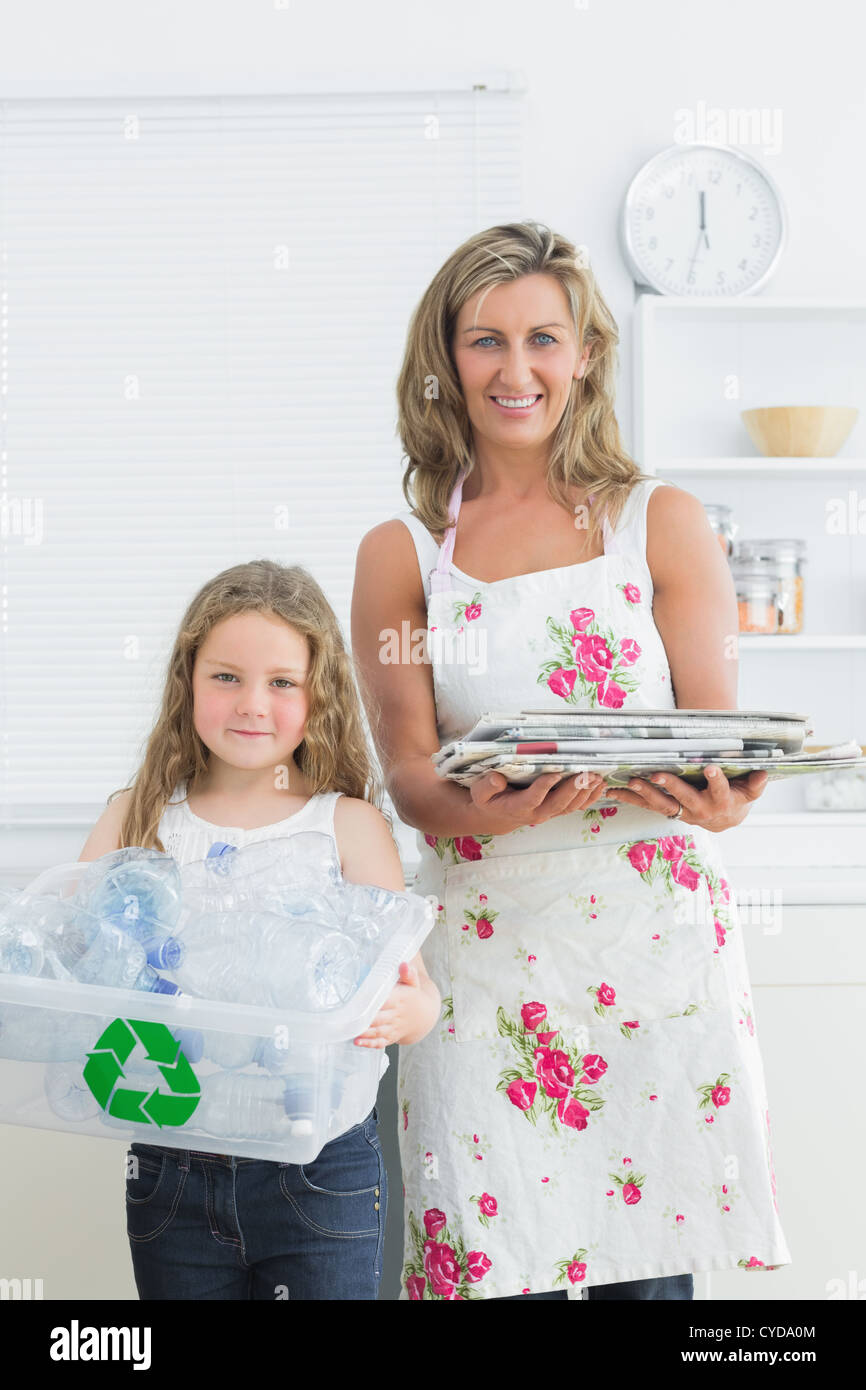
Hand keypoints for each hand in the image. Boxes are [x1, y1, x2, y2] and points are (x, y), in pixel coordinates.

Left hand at [354, 961, 426, 1048]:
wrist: (424, 1015)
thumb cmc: (413, 995)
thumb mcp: (414, 982)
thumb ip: (408, 973)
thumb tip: (403, 964)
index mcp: (401, 999)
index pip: (387, 999)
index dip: (374, 1000)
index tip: (360, 999)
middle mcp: (397, 1014)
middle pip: (380, 1018)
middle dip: (365, 1019)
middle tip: (349, 1017)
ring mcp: (394, 1027)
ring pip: (378, 1031)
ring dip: (365, 1032)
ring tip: (351, 1030)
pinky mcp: (391, 1037)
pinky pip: (380, 1042)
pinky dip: (369, 1043)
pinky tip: (357, 1042)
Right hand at [469, 769, 608, 834]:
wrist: (498, 815)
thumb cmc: (489, 799)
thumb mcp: (480, 793)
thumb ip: (487, 786)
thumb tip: (497, 779)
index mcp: (517, 807)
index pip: (533, 798)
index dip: (544, 787)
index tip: (555, 773)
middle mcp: (536, 813)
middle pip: (558, 803)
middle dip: (573, 788)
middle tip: (586, 774)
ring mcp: (549, 813)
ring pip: (570, 806)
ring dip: (585, 792)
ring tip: (596, 777)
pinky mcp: (557, 810)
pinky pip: (576, 807)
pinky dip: (589, 797)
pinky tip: (599, 785)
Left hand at [605, 765, 768, 831]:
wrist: (725, 820)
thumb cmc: (738, 799)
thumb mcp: (750, 792)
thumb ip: (756, 784)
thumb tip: (763, 772)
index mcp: (720, 802)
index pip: (719, 790)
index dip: (716, 780)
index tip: (711, 768)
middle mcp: (699, 809)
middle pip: (684, 798)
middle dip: (671, 786)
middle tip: (659, 774)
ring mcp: (681, 811)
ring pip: (662, 804)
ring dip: (646, 793)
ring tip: (631, 782)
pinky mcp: (668, 810)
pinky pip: (647, 805)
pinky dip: (631, 799)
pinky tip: (614, 792)